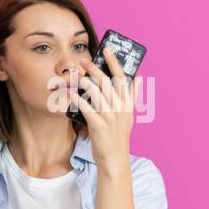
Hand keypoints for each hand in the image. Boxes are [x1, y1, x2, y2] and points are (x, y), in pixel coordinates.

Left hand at [75, 46, 136, 171]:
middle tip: (83, 61)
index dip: (114, 62)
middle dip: (94, 69)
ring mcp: (109, 116)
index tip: (107, 50)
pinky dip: (77, 98)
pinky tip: (70, 93)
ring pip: (96, 92)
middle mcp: (120, 107)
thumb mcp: (128, 115)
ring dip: (84, 81)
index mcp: (127, 103)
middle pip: (107, 82)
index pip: (123, 77)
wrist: (114, 158)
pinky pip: (86, 107)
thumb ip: (132, 95)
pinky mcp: (98, 124)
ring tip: (76, 74)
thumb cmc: (118, 136)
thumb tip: (138, 76)